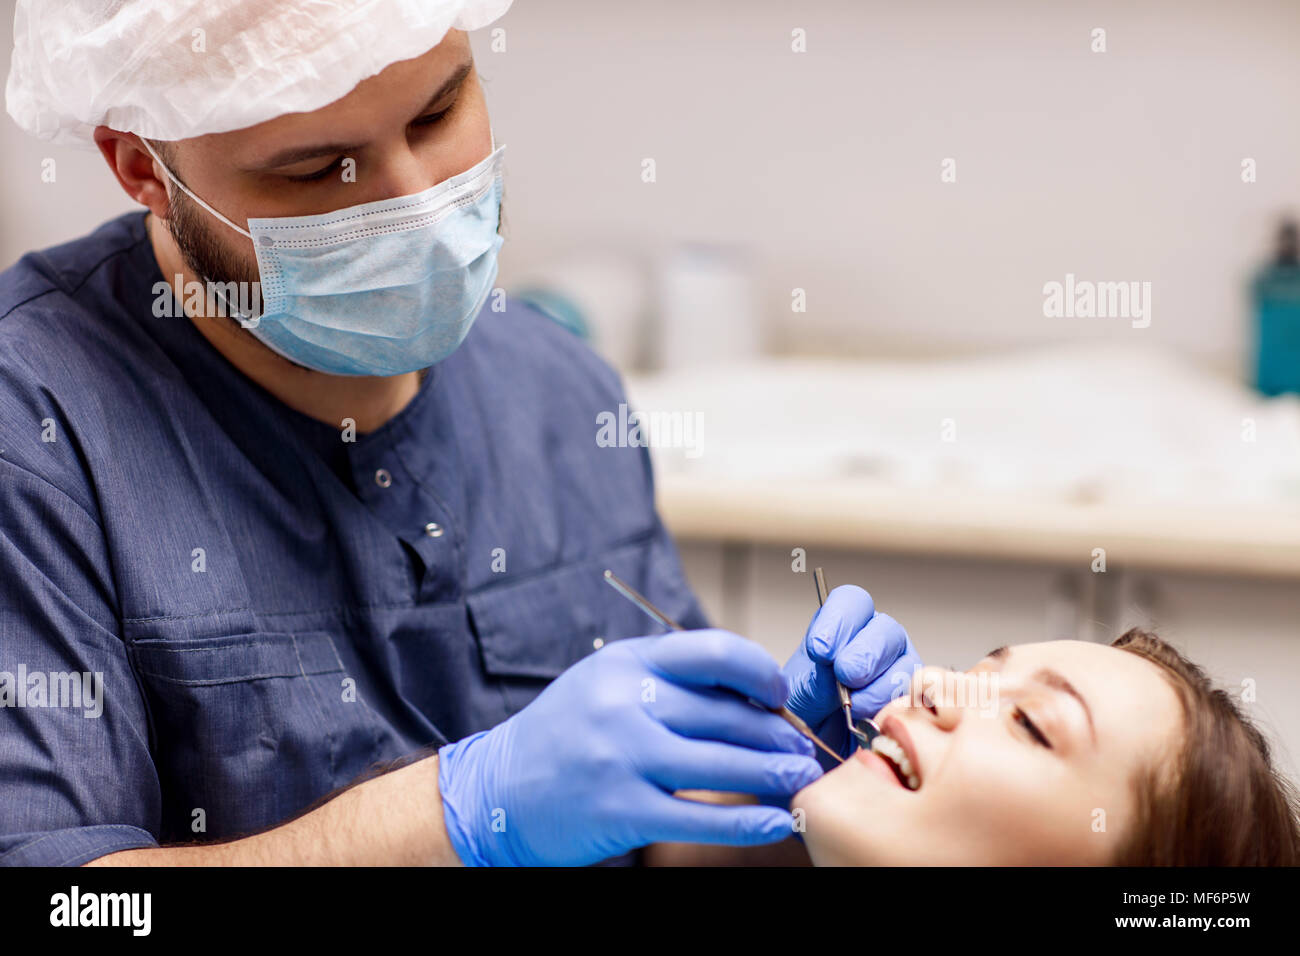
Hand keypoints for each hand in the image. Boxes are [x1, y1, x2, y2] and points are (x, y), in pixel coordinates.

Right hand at [437, 629, 822, 865]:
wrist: (498, 790)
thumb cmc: (567, 732)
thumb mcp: (607, 682)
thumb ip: (669, 678)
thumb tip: (752, 689)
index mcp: (626, 663)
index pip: (714, 653)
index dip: (761, 674)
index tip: (781, 696)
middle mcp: (624, 704)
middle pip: (727, 714)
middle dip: (778, 734)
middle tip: (805, 748)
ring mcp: (622, 759)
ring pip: (723, 765)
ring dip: (775, 775)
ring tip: (801, 780)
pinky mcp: (622, 811)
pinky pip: (702, 817)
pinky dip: (748, 822)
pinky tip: (777, 822)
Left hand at [782, 585, 920, 758]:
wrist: (821, 763)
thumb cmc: (806, 726)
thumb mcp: (798, 702)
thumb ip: (814, 683)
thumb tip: (833, 668)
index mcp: (840, 633)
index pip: (851, 602)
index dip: (840, 620)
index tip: (821, 649)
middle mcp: (874, 646)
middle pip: (885, 628)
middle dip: (864, 652)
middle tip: (845, 675)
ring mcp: (899, 672)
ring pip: (907, 662)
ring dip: (879, 685)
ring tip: (856, 706)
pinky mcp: (917, 702)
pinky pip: (921, 698)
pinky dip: (899, 707)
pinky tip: (878, 719)